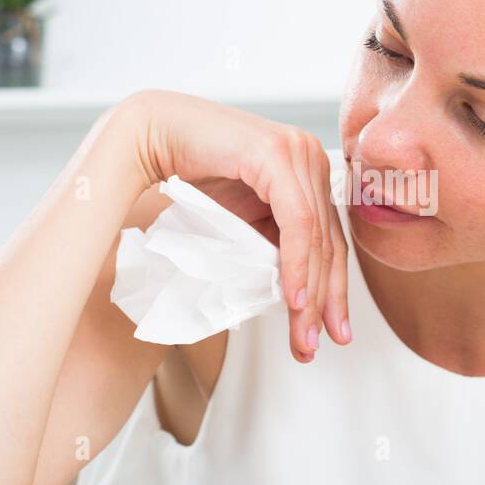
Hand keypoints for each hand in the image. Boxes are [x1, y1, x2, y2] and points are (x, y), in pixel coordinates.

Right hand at [123, 89, 350, 361]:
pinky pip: (296, 221)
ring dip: (309, 293)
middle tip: (315, 347)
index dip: (333, 291)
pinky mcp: (276, 155)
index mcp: (309, 171)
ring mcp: (298, 152)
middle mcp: (311, 158)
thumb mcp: (241, 220)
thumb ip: (271, 244)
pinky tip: (293, 298)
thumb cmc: (190, 179)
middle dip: (324, 302)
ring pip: (315, 237)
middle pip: (328, 243)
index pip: (330, 240)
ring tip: (303, 335)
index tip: (331, 334)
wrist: (151, 137)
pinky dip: (295, 262)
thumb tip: (296, 297)